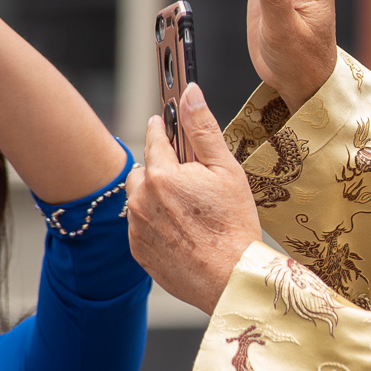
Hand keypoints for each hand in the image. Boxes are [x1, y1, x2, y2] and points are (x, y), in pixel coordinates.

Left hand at [125, 83, 261, 311]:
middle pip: (142, 170)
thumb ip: (203, 129)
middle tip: (184, 177)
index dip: (160, 128)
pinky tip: (180, 230)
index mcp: (162, 175)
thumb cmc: (233, 226)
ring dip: (154, 196)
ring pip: (138, 199)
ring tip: (185, 207)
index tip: (161, 121)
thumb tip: (190, 93)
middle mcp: (142, 200)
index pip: (154, 139)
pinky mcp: (138, 251)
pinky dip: (154, 223)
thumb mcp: (226, 170)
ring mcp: (137, 227)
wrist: (229, 277)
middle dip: (158, 168)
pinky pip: (140, 226)